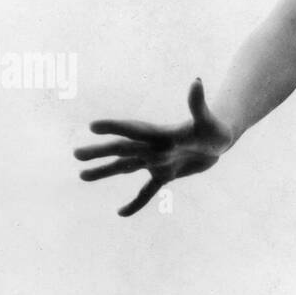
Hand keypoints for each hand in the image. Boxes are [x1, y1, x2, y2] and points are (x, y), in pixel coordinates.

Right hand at [73, 77, 232, 216]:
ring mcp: (157, 161)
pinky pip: (147, 192)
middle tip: (76, 154)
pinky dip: (136, 203)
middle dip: (100, 152)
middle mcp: (153, 147)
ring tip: (82, 176)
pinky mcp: (165, 175)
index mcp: (160, 133)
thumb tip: (196, 81)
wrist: (219, 141)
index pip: (134, 129)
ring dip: (105, 172)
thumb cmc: (215, 127)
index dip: (115, 127)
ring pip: (125, 168)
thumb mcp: (208, 120)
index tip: (93, 126)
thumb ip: (198, 104)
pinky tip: (121, 213)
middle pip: (122, 149)